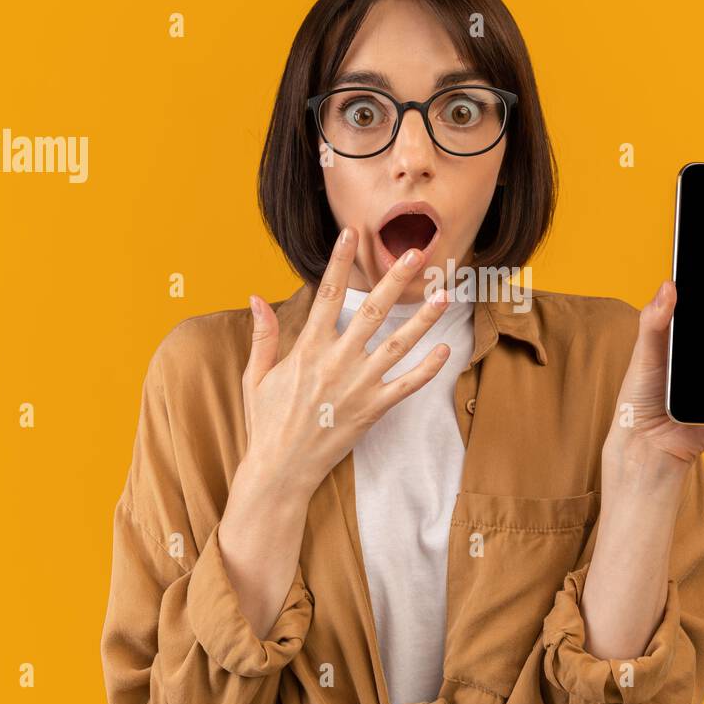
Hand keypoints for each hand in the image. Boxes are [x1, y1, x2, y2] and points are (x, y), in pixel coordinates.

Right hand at [227, 226, 452, 516]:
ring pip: (398, 344)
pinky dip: (428, 368)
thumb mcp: (256, 376)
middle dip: (395, 280)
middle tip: (415, 254)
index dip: (341, 262)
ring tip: (445, 294)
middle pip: (373, 311)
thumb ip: (263, 335)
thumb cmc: (266, 422)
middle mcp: (337, 362)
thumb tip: (257, 297)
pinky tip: (446, 350)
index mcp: (308, 349)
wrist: (280, 469)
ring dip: (424, 318)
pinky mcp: (373, 409)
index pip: (328, 295)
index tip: (352, 234)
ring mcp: (358, 385)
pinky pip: (407, 386)